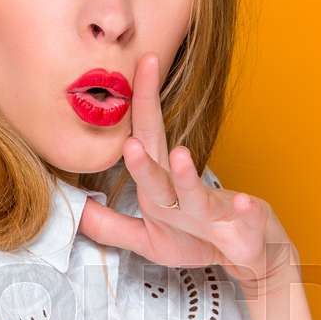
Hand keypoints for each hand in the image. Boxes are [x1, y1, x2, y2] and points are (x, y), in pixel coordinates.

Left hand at [79, 52, 295, 293]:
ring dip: (188, 175)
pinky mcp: (242, 225)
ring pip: (197, 191)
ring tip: (181, 155)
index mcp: (161, 186)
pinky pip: (244, 218)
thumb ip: (111, 226)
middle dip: (151, 115)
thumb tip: (74, 210)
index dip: (135, 102)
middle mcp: (184, 189)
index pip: (143, 139)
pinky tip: (242, 203)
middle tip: (141, 79)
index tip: (131, 62)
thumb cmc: (198, 240)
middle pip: (161, 153)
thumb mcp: (148, 239)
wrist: (247, 257)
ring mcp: (214, 207)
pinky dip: (244, 211)